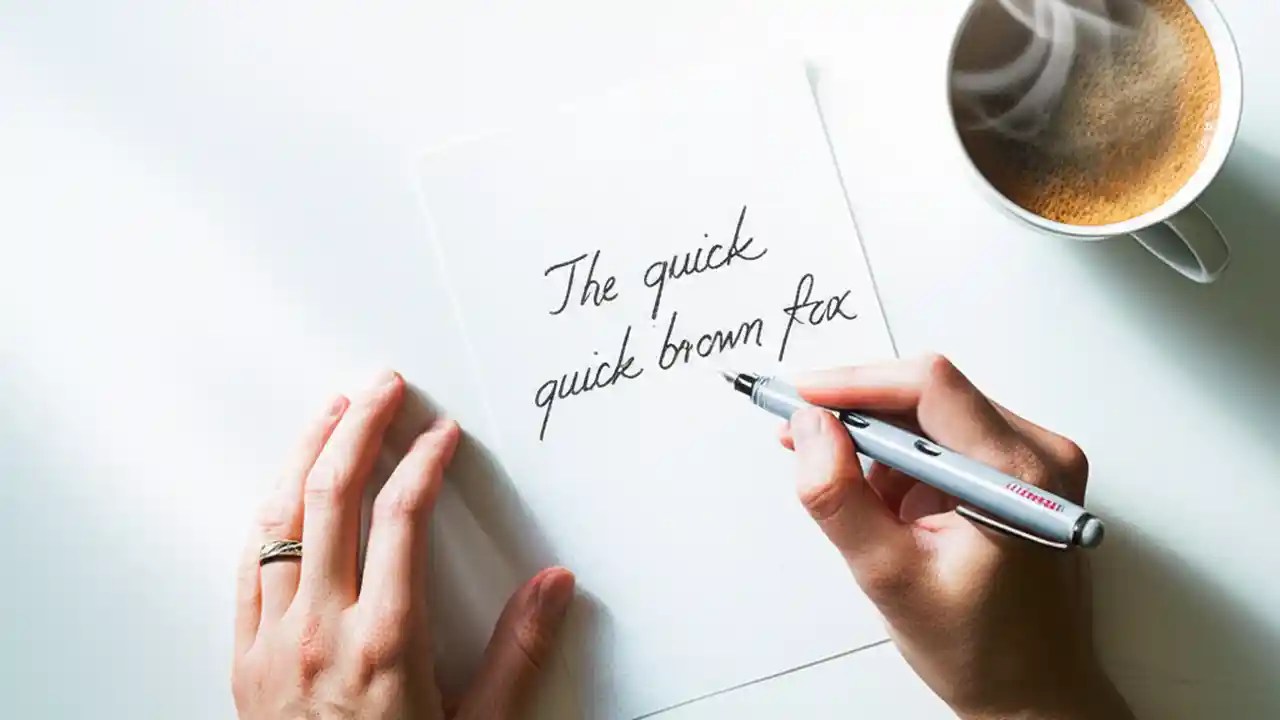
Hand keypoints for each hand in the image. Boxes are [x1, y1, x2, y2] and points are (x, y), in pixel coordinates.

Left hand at [233, 371, 574, 719]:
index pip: (401, 517)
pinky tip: (284, 494)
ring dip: (306, 455)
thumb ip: (520, 653)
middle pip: (333, 496)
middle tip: (382, 388)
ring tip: (330, 413)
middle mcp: (320, 628)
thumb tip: (556, 586)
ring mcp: (271, 640)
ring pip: (280, 518)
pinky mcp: (242, 658)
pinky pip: (248, 565)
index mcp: (385, 640)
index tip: (441, 434)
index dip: (424, 461)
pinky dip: (269, 515)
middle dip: (359, 427)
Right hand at [782, 356, 1132, 719]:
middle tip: (801, 436)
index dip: (855, 384)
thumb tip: (809, 430)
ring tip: (866, 511)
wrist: (1036, 695)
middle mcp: (1039, 454)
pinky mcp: (1019, 472)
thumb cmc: (986, 651)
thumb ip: (840, 497)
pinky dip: (905, 466)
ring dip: (881, 449)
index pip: (929, 388)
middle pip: (929, 395)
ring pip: (932, 417)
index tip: (802, 399)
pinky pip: (946, 441)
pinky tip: (893, 513)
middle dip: (858, 416)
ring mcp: (1034, 462)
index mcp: (1019, 474)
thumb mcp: (889, 577)